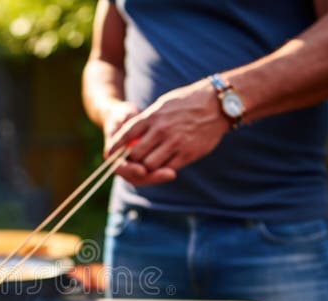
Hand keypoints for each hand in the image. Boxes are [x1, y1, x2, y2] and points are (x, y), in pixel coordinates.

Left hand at [108, 78, 229, 185]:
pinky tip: (164, 167)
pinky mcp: (187, 153)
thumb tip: (129, 136)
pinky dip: (163, 171)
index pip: (125, 134)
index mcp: (152, 116)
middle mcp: (161, 129)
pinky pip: (168, 168)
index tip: (109, 155)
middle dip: (131, 162)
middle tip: (132, 164)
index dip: (116, 147)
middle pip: (135, 155)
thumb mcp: (164, 105)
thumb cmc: (188, 103)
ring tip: (149, 166)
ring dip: (147, 168)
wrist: (218, 104)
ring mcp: (174, 142)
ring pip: (149, 165)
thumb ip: (147, 121)